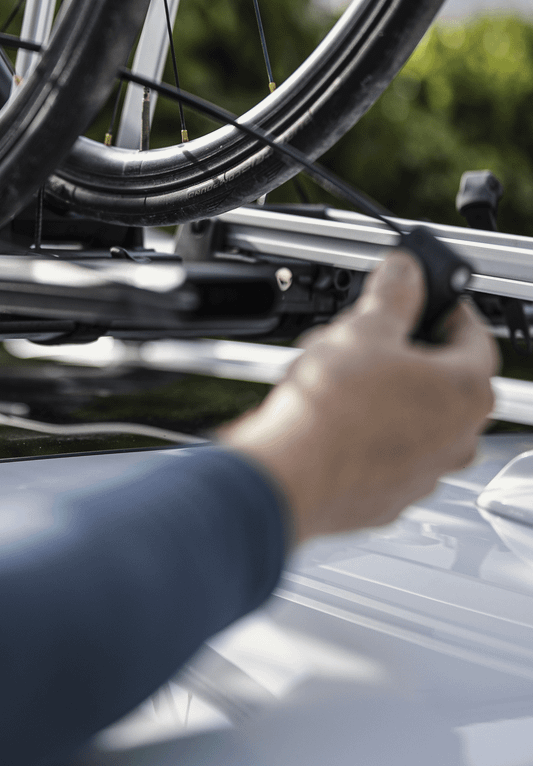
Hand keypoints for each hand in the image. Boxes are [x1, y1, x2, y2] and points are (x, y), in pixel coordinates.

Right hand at [220, 250, 498, 543]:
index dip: (445, 308)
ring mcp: (425, 472)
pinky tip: (328, 414)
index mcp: (466, 391)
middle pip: (439, 378)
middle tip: (364, 337)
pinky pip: (383, 450)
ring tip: (332, 375)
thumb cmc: (333, 409)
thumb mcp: (363, 328)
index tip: (424, 298)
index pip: (475, 336)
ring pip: (409, 416)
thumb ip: (392, 293)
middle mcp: (458, 437)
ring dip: (379, 392)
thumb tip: (403, 271)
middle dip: (399, 352)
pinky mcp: (390, 495)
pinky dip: (363, 430)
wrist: (291, 473)